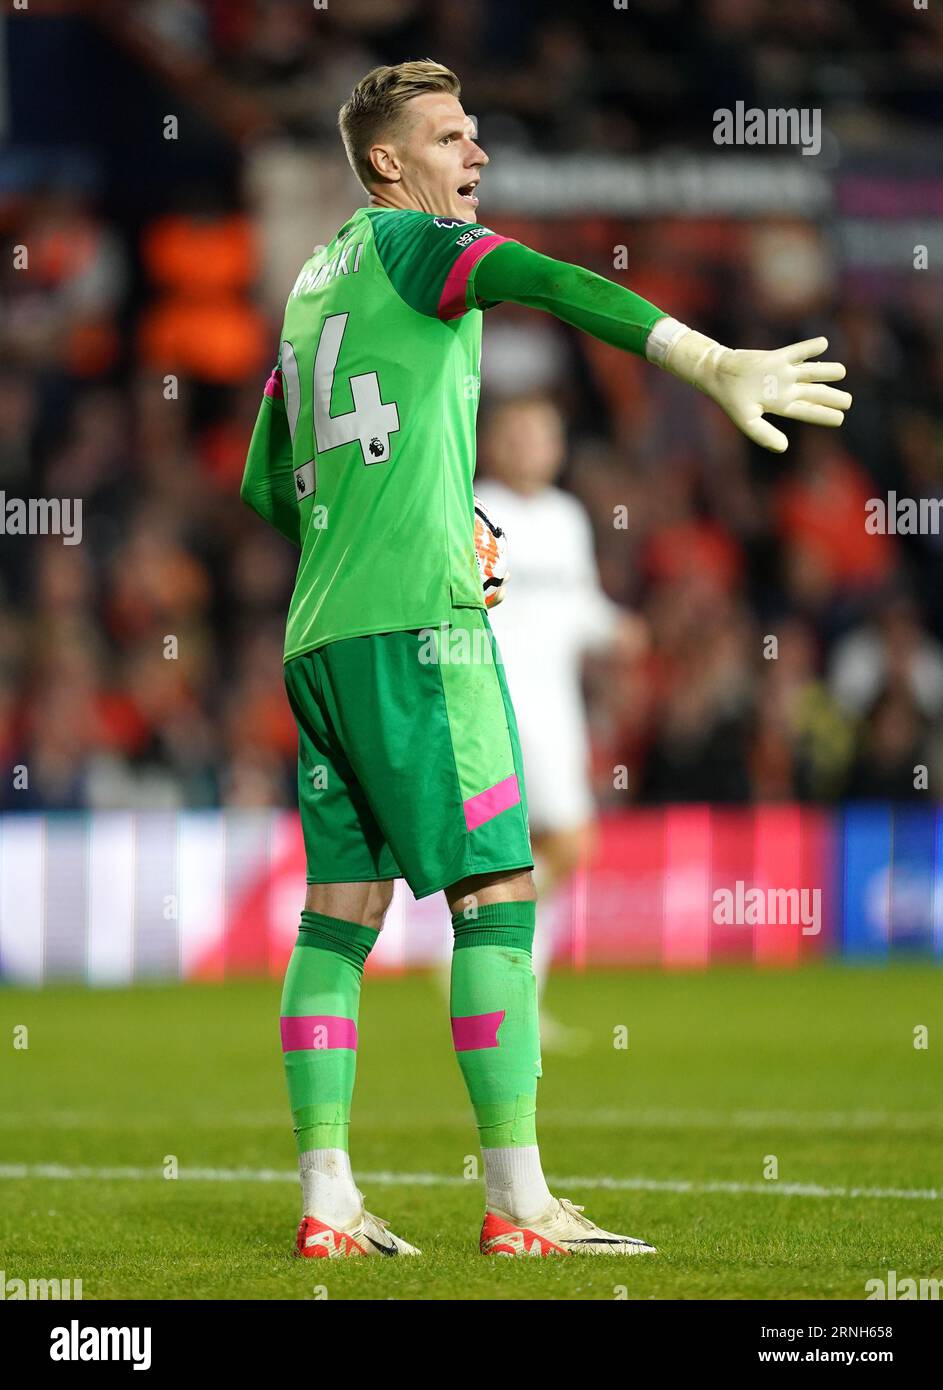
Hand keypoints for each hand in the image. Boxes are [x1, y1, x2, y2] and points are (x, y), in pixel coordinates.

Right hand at [649, 318, 852, 453]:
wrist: (719, 376)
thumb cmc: (732, 400)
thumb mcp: (747, 422)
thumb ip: (764, 436)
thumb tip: (784, 448)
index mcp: (782, 405)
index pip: (807, 410)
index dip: (824, 414)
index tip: (840, 419)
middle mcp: (787, 388)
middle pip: (815, 392)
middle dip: (832, 397)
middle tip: (848, 401)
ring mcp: (784, 372)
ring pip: (812, 371)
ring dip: (827, 371)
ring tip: (841, 371)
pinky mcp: (777, 357)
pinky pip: (797, 351)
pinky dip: (810, 348)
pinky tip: (824, 344)